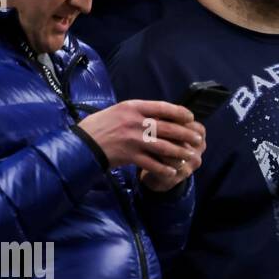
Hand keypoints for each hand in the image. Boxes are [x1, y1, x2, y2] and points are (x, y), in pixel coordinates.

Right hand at [77, 101, 204, 185]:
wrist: (81, 144)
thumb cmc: (98, 126)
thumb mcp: (117, 111)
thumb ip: (138, 112)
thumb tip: (159, 113)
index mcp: (133, 107)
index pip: (163, 107)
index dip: (180, 112)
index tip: (191, 117)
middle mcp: (135, 122)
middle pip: (168, 128)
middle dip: (186, 134)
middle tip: (198, 138)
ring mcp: (133, 140)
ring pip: (164, 147)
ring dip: (180, 152)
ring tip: (190, 155)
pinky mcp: (129, 156)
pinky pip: (152, 163)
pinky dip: (164, 168)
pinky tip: (173, 171)